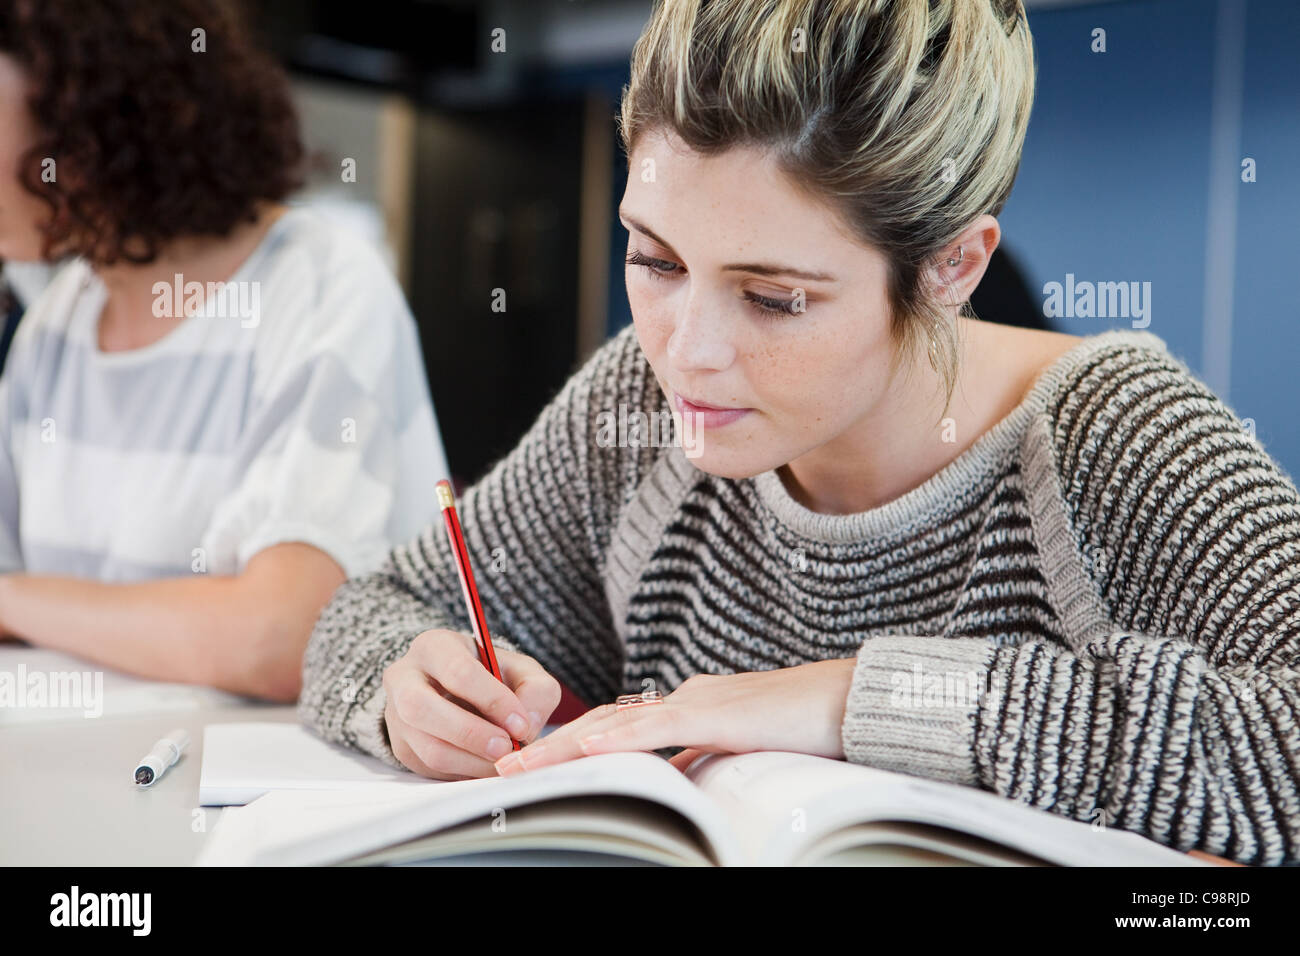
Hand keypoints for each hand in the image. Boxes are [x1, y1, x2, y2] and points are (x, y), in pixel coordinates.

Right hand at [383, 628, 561, 779]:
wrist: (461, 693)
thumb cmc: (494, 677)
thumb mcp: (522, 670)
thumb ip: (536, 691)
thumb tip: (526, 727)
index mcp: (434, 646)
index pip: (458, 672)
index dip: (493, 701)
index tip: (521, 724)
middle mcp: (404, 678)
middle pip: (422, 709)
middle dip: (471, 734)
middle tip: (506, 748)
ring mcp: (396, 715)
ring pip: (428, 747)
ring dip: (472, 761)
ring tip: (502, 760)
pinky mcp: (402, 747)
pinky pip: (431, 769)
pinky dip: (464, 773)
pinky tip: (485, 764)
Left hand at [494, 658, 856, 776]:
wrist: (850, 703)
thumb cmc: (805, 725)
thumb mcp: (743, 746)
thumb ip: (703, 756)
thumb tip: (671, 778)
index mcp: (691, 704)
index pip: (619, 727)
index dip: (574, 746)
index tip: (537, 764)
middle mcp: (686, 697)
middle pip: (604, 724)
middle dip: (551, 747)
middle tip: (506, 769)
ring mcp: (699, 703)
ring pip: (616, 727)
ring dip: (564, 748)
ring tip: (521, 766)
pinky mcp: (718, 716)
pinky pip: (658, 730)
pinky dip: (616, 741)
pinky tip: (583, 750)